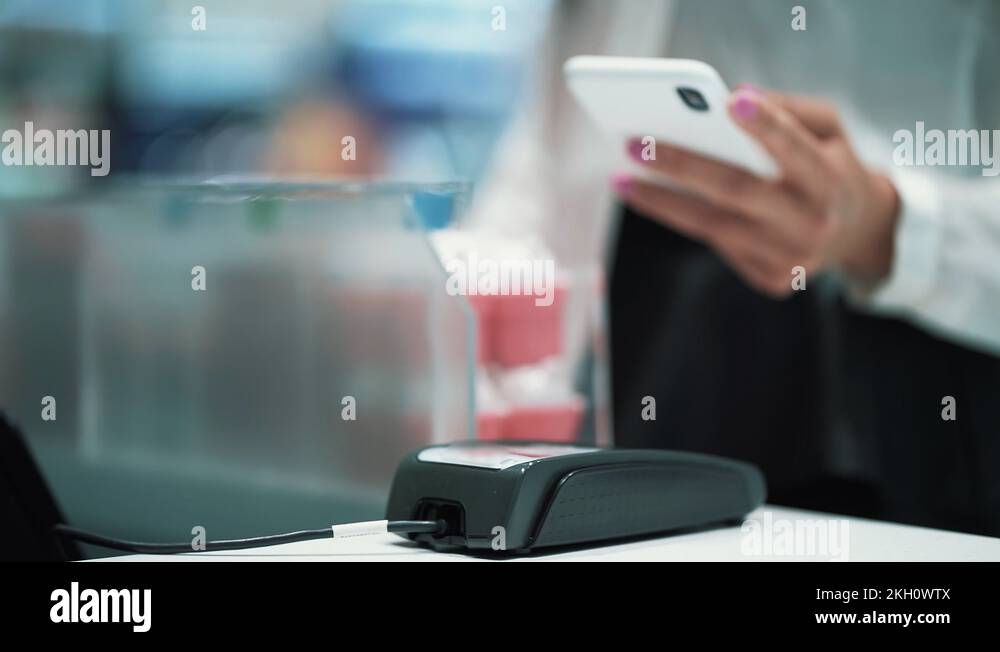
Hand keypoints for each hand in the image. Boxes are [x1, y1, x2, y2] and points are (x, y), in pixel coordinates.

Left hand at [611, 86, 900, 297]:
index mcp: (832, 180)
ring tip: (622, 179)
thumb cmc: (830, 164)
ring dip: (662, 202)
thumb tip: (732, 98)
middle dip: (681, 166)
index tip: (729, 101)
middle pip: (737, 192)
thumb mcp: (828, 127)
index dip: (765, 127)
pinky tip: (653, 200)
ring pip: (714, 226)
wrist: (858, 231)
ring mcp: (792, 259)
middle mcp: (813, 224)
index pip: (796, 150)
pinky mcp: (772, 280)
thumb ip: (788, 109)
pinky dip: (685, 219)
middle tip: (635, 145)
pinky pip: (719, 245)